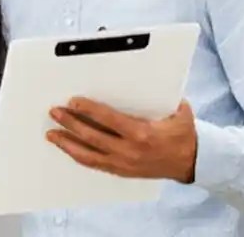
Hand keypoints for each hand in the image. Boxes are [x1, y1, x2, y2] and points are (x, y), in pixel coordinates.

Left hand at [46, 97, 198, 182]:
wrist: (191, 162)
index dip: (88, 110)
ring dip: (68, 143)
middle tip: (55, 112)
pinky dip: (79, 156)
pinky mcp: (122, 171)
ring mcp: (124, 164)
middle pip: (92, 137)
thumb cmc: (182, 133)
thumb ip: (160, 94)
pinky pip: (95, 165)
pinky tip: (68, 149)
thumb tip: (144, 72)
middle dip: (70, 123)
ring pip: (88, 155)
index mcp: (142, 133)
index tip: (73, 101)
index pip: (108, 120)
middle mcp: (130, 151)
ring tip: (52, 134)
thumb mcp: (178, 109)